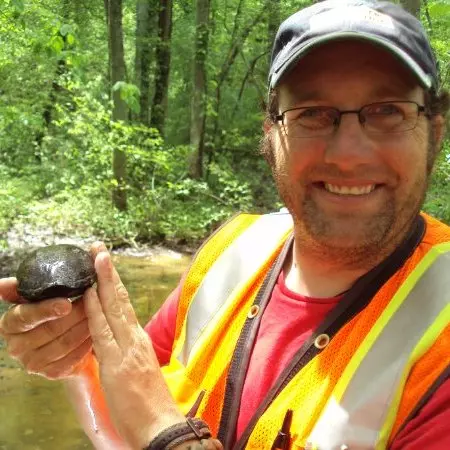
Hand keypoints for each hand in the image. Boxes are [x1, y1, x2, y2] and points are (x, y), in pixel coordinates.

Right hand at [0, 277, 92, 378]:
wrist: (59, 337)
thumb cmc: (47, 312)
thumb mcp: (34, 298)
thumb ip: (20, 290)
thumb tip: (3, 284)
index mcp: (9, 325)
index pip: (25, 317)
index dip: (46, 310)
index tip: (66, 303)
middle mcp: (17, 347)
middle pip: (50, 330)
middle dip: (74, 315)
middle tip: (93, 302)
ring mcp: (33, 363)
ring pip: (64, 343)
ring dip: (84, 327)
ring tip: (99, 313)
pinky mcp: (51, 372)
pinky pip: (73, 358)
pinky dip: (87, 343)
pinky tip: (97, 331)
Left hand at [85, 245, 183, 448]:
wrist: (162, 427)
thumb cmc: (150, 404)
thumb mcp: (138, 372)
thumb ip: (127, 354)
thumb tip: (116, 343)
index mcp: (139, 341)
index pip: (124, 306)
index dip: (113, 285)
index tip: (105, 265)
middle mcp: (135, 339)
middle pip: (120, 300)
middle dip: (108, 273)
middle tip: (99, 250)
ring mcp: (127, 349)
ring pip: (113, 309)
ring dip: (101, 282)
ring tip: (95, 259)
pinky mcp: (118, 363)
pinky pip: (103, 332)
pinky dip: (95, 311)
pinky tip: (88, 294)